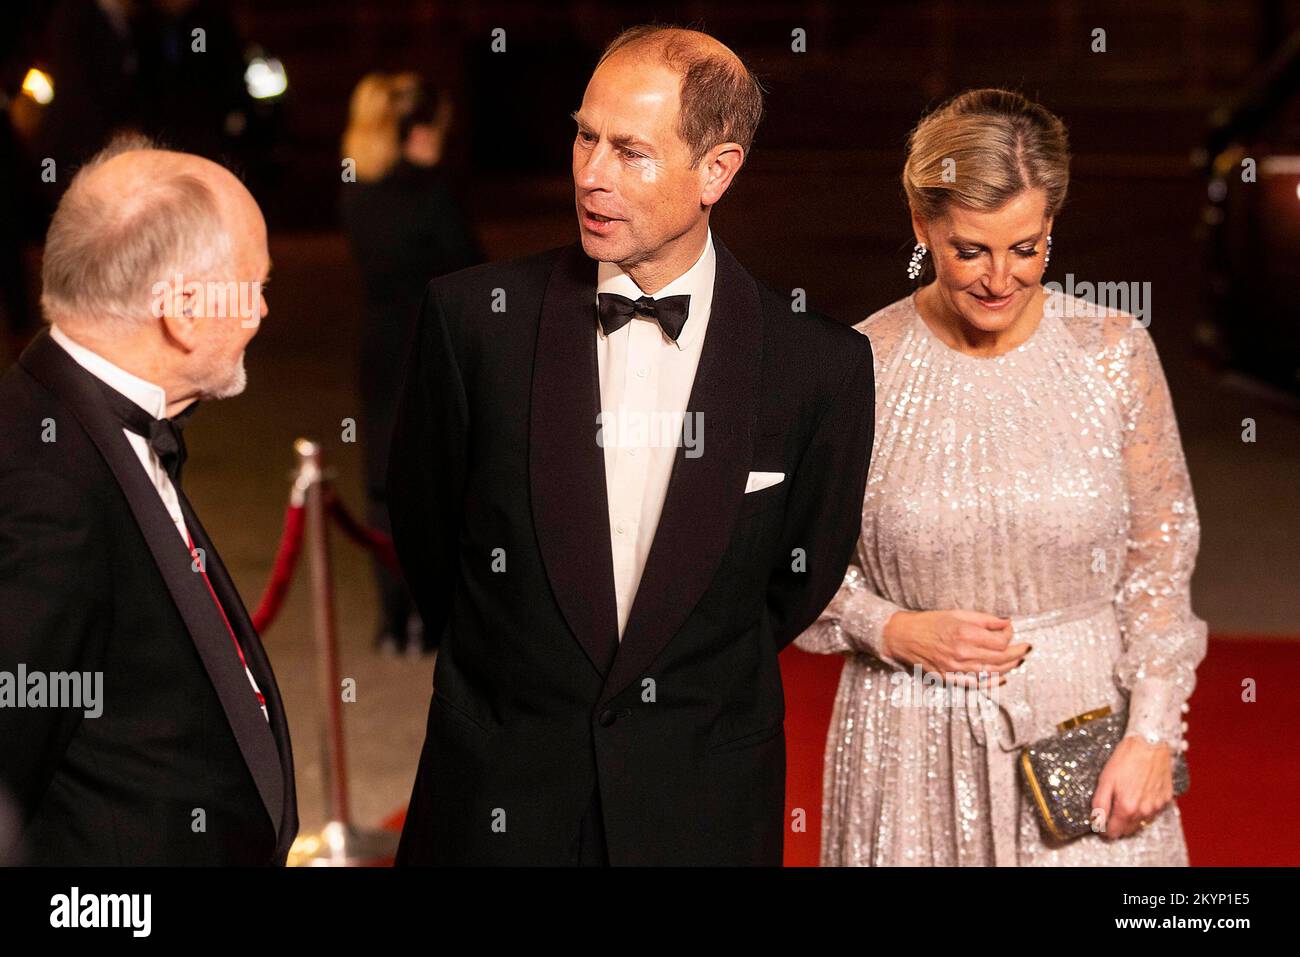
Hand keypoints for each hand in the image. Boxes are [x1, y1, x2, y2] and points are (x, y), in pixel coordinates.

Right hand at [882, 609, 1030, 687]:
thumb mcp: (957, 613)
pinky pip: (976, 684)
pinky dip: (992, 683)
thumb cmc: (930, 622)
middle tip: (1027, 649)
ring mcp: (956, 668)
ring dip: (1009, 667)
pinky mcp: (949, 678)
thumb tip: (1006, 622)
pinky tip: (1002, 678)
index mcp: (965, 634)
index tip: (1009, 630)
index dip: (1010, 636)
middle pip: (1000, 658)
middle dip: (1017, 653)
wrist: (904, 637)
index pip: (1000, 641)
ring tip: (1019, 661)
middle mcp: (962, 653)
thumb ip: (984, 619)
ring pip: (992, 672)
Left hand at [1091, 735, 1173, 838]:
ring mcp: (1157, 807)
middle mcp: (1144, 811)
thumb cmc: (1126, 759)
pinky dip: (1144, 810)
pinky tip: (1138, 796)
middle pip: (1127, 831)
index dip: (1104, 829)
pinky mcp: (1166, 799)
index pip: (1113, 832)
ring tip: (1124, 801)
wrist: (1150, 744)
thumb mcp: (1105, 779)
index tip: (1100, 822)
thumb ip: (1100, 804)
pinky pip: (1153, 813)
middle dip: (1117, 824)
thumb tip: (1096, 821)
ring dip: (1131, 818)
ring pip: (1141, 823)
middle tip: (1110, 811)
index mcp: (1127, 808)